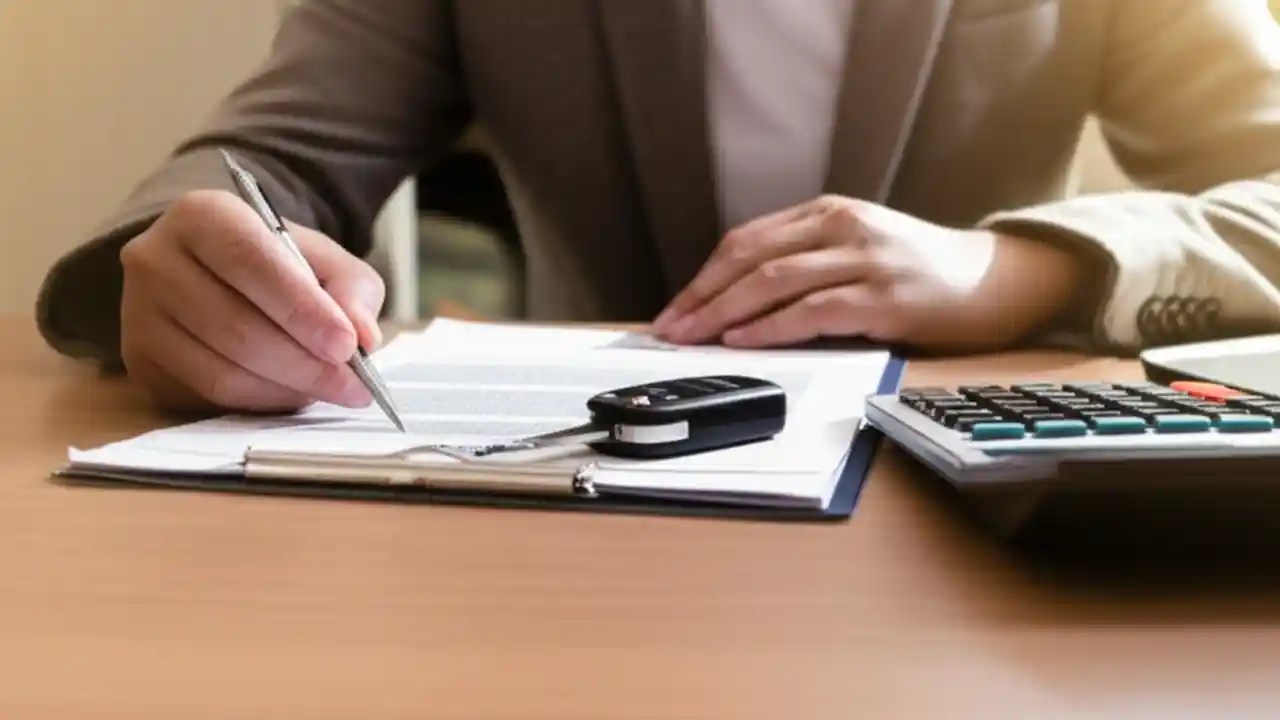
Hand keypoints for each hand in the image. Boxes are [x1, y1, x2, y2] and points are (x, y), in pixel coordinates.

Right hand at [120, 190, 384, 412]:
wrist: (217, 275)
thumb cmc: (277, 265)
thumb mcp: (324, 260)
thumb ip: (352, 290)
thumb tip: (364, 337)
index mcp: (202, 216)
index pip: (249, 262)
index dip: (301, 309)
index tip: (347, 345)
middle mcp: (156, 260)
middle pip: (236, 327)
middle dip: (305, 363)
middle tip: (354, 385)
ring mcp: (139, 315)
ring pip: (221, 371)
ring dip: (287, 389)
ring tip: (332, 390)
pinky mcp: (141, 362)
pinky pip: (207, 396)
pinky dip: (262, 402)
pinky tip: (293, 394)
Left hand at [652, 196, 1083, 350]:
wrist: (995, 281)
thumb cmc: (918, 273)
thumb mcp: (856, 249)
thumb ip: (804, 263)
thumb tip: (733, 305)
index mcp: (828, 212)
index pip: (746, 240)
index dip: (703, 277)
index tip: (674, 309)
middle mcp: (843, 227)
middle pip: (750, 257)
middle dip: (701, 296)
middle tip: (669, 329)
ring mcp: (865, 260)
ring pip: (774, 280)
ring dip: (723, 312)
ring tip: (693, 338)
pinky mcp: (885, 298)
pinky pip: (812, 311)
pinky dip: (770, 327)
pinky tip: (742, 339)